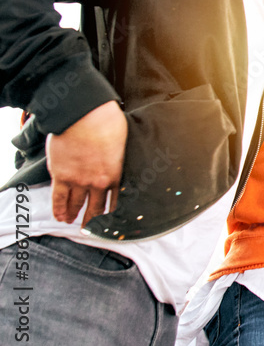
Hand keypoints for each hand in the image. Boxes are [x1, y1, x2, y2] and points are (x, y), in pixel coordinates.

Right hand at [46, 100, 127, 225]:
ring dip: (73, 215)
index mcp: (117, 174)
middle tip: (89, 229)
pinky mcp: (62, 175)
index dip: (110, 211)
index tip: (109, 220)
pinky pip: (59, 197)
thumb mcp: (122, 141)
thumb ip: (118, 155)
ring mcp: (79, 180)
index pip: (115, 200)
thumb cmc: (107, 122)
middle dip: (92, 220)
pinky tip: (59, 216)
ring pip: (76, 204)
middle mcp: (99, 182)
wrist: (86, 115)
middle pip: (96, 208)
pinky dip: (58, 208)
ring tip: (71, 222)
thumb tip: (118, 155)